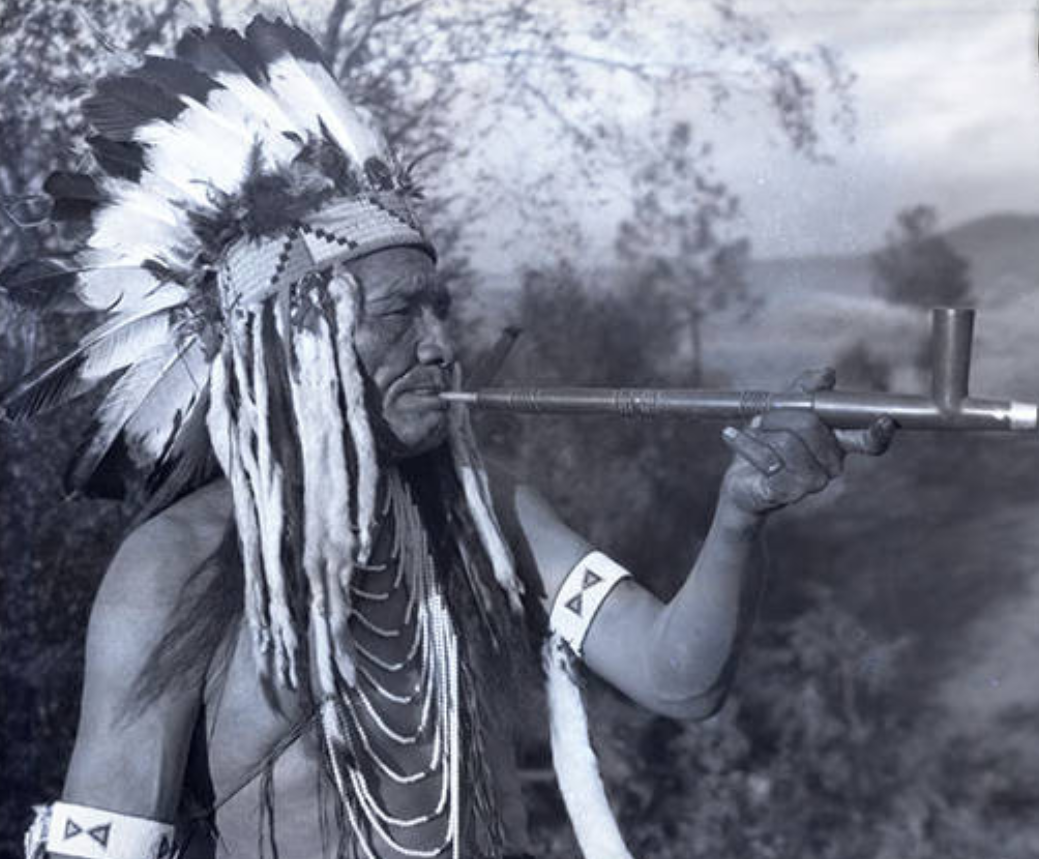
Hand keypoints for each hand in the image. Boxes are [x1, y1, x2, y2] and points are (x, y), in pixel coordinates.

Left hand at [719, 368, 894, 515]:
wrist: (740, 479)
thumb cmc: (766, 442)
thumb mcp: (782, 408)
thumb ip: (805, 390)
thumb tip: (827, 374)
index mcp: (837, 443)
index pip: (869, 442)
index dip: (879, 433)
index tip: (884, 420)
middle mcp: (831, 465)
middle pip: (813, 428)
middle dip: (782, 415)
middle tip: (762, 418)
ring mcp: (811, 483)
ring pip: (789, 443)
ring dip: (763, 431)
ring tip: (752, 432)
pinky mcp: (786, 492)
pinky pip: (768, 459)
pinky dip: (746, 443)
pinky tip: (732, 436)